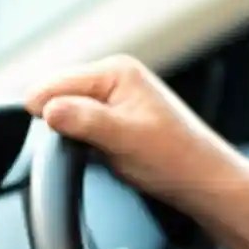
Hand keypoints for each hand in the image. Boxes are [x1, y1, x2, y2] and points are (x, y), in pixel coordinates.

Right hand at [25, 54, 242, 205]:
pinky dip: (79, 141)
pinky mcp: (111, 117)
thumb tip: (49, 108)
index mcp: (115, 70)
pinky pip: (76, 126)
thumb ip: (85, 120)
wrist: (200, 178)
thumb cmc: (174, 157)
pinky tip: (101, 153)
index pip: (50, 84)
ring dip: (70, 135)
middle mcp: (112, 76)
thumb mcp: (125, 138)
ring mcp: (112, 96)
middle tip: (90, 146)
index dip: (48, 114)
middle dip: (60, 124)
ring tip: (101, 150)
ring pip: (63, 113)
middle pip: (53, 97)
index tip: (68, 138)